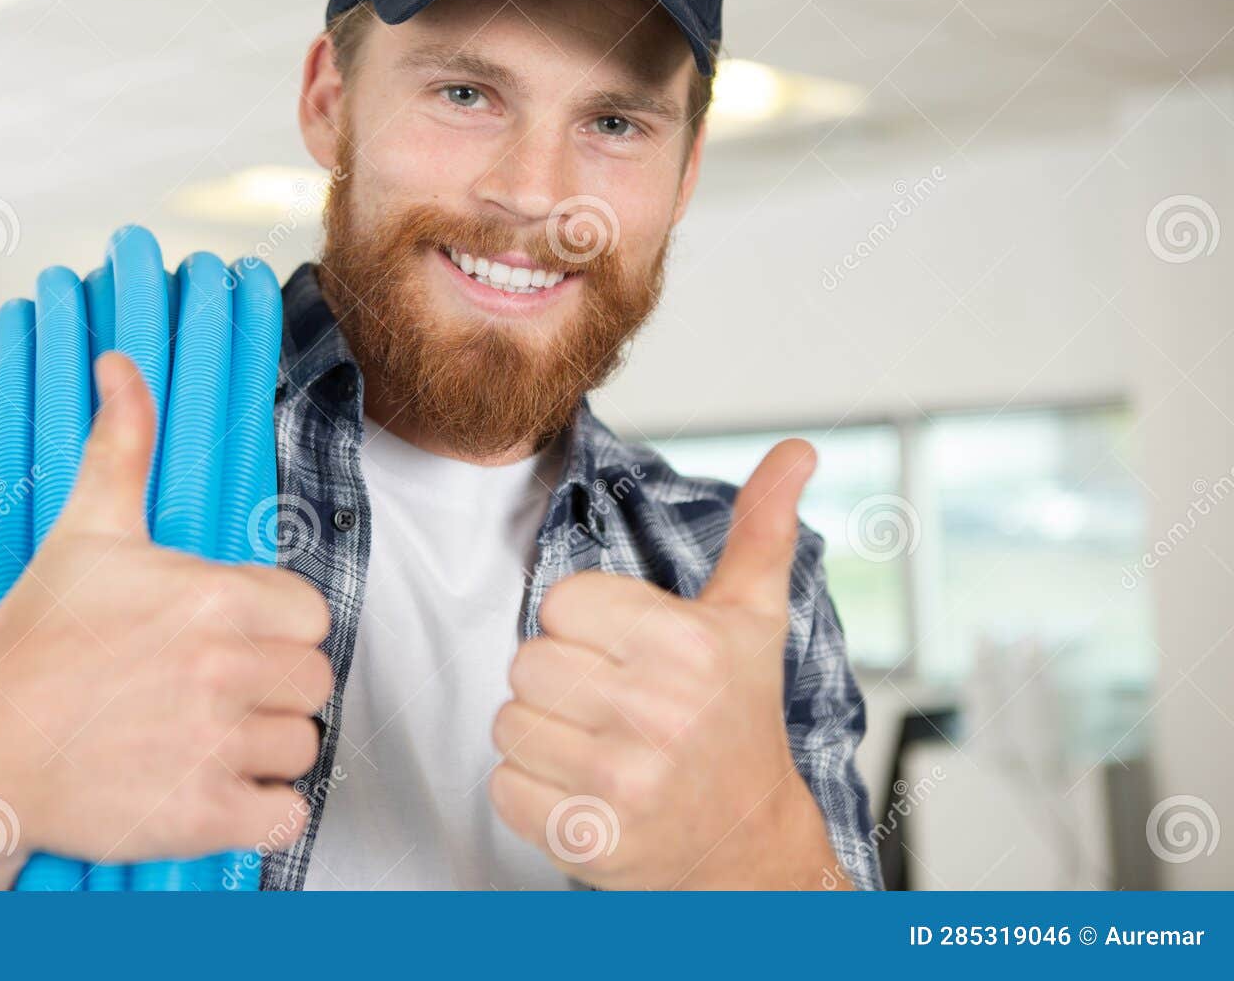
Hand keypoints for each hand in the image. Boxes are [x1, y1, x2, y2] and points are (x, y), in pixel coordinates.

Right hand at [0, 352, 332, 888]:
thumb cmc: (32, 644)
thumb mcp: (85, 531)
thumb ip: (122, 445)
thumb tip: (121, 365)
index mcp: (214, 598)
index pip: (312, 615)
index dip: (277, 627)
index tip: (232, 637)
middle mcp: (225, 668)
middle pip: (314, 682)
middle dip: (273, 687)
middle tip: (214, 691)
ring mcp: (215, 746)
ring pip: (301, 748)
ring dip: (265, 749)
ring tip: (204, 739)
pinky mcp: (202, 817)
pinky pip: (286, 816)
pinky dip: (261, 812)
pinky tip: (211, 789)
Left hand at [489, 439, 841, 888]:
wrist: (751, 848)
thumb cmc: (741, 723)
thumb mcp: (754, 620)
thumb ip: (760, 528)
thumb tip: (796, 450)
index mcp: (687, 646)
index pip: (561, 601)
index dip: (583, 624)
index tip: (623, 650)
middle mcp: (656, 713)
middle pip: (526, 661)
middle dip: (558, 678)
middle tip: (608, 700)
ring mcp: (621, 781)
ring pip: (507, 722)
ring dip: (540, 733)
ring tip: (594, 742)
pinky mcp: (589, 839)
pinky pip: (503, 787)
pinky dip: (530, 789)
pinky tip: (580, 787)